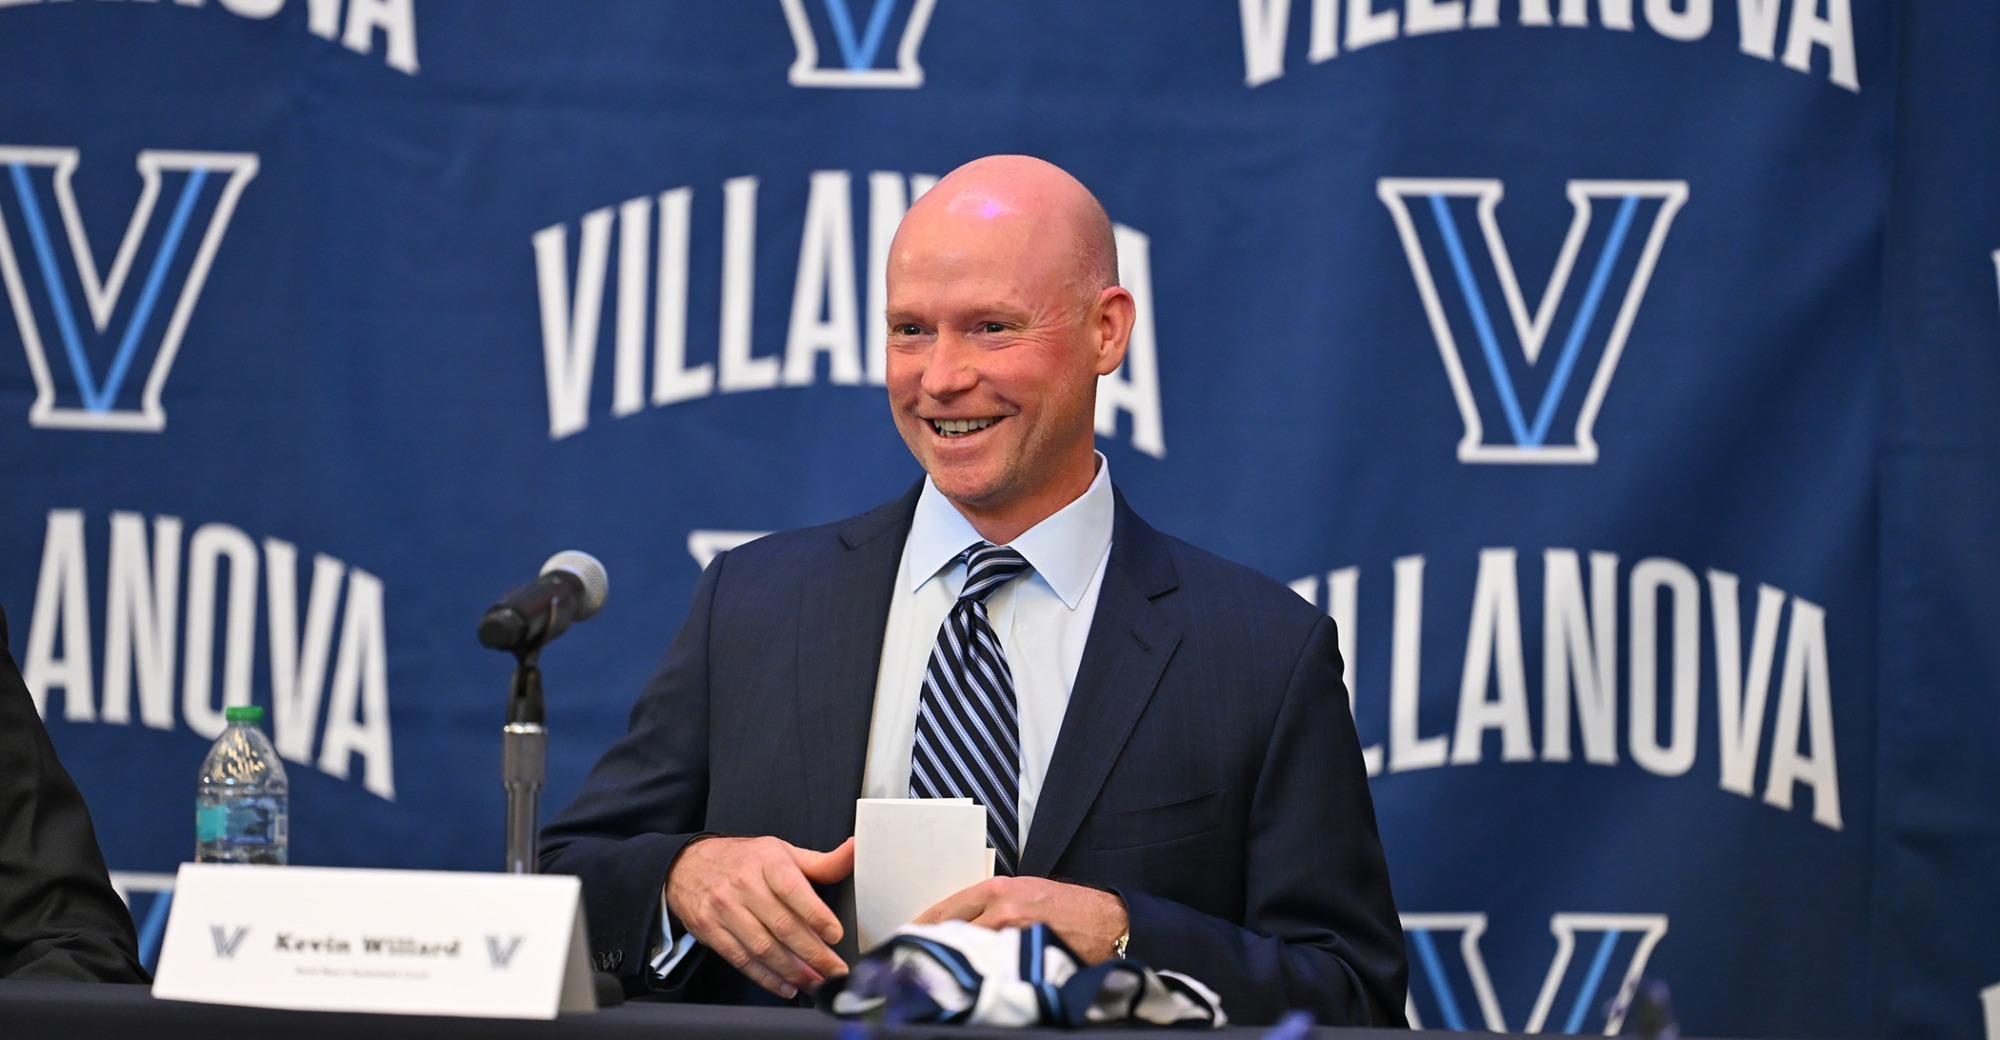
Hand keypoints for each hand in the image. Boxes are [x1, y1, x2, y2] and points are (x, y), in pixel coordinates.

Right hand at [665, 835, 853, 997]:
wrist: (688, 864)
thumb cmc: (743, 860)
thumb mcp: (781, 852)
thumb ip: (820, 862)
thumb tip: (853, 852)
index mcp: (768, 862)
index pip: (793, 889)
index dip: (816, 914)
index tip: (835, 933)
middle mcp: (744, 885)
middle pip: (782, 925)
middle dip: (813, 953)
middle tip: (835, 970)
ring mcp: (725, 909)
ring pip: (763, 947)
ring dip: (793, 971)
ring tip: (816, 983)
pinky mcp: (711, 931)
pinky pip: (742, 959)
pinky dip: (766, 977)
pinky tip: (786, 985)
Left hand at [915, 876, 1128, 963]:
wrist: (1109, 923)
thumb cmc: (1069, 907)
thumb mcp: (1028, 892)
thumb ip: (994, 904)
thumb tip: (962, 923)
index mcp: (998, 889)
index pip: (945, 908)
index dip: (921, 925)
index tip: (905, 938)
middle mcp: (1000, 908)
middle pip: (949, 929)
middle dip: (929, 946)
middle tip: (909, 961)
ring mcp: (1011, 934)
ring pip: (966, 951)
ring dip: (949, 962)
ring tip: (932, 976)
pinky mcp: (1025, 957)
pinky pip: (990, 969)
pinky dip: (975, 976)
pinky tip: (966, 985)